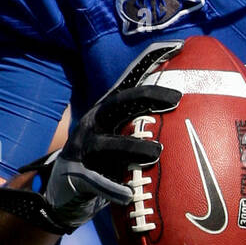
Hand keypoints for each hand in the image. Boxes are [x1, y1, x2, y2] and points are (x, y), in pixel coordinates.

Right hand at [0, 40, 182, 233]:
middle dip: (146, 97)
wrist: (64, 191)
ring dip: (132, 146)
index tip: (176, 50)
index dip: (148, 68)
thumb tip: (181, 108)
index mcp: (104, 113)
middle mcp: (93, 126)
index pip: (128, 87)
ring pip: (107, 145)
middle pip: (117, 104)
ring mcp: (83, 151)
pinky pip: (96, 182)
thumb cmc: (104, 161)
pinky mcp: (77, 177)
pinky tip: (127, 194)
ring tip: (157, 151)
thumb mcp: (119, 137)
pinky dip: (111, 187)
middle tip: (176, 99)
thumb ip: (142, 124)